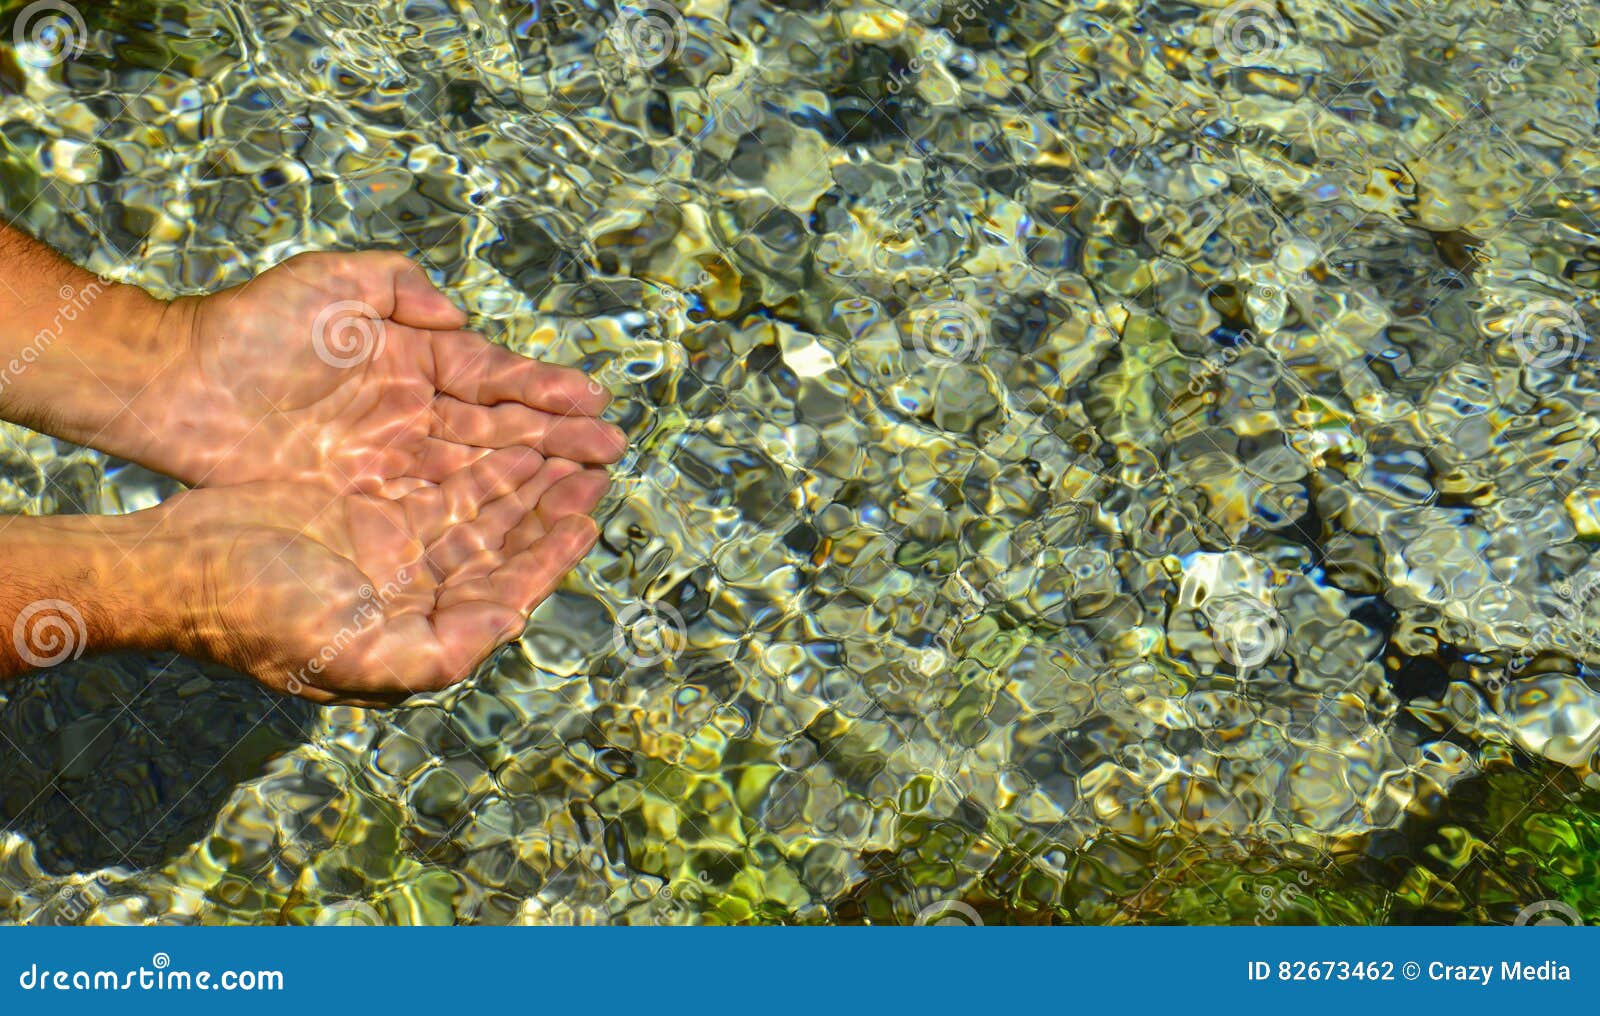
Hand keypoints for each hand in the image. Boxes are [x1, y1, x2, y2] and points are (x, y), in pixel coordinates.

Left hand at [130, 251, 625, 494]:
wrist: (180, 392)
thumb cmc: (249, 330)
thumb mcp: (327, 282)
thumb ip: (396, 283)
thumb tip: (456, 316)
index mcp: (411, 359)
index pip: (492, 377)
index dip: (542, 390)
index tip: (591, 401)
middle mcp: (412, 412)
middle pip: (500, 429)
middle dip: (559, 439)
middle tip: (611, 450)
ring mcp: (394, 460)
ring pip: (482, 471)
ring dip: (537, 478)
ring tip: (589, 486)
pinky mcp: (370, 502)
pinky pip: (442, 510)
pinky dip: (488, 516)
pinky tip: (527, 521)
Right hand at [158, 446, 607, 704]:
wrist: (178, 567)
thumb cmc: (261, 616)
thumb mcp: (357, 652)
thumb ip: (443, 650)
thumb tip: (511, 624)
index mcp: (419, 638)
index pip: (503, 596)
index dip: (547, 562)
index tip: (586, 525)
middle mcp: (415, 599)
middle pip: (501, 552)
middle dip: (548, 514)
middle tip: (594, 472)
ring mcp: (393, 554)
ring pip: (478, 517)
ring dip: (522, 488)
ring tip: (567, 454)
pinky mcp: (370, 514)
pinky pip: (440, 490)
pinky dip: (477, 471)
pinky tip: (510, 447)